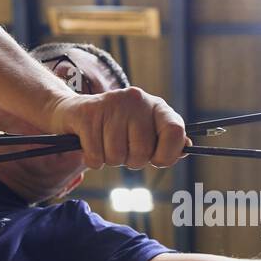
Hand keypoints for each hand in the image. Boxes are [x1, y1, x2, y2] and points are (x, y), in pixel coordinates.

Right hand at [48, 87, 187, 169]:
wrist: (74, 112)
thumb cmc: (116, 128)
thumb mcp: (144, 131)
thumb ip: (166, 141)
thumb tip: (186, 148)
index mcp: (156, 106)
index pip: (175, 131)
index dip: (168, 154)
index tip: (156, 159)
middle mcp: (137, 100)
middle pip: (142, 152)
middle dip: (131, 161)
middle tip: (123, 149)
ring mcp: (111, 104)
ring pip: (117, 156)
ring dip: (110, 160)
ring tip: (105, 145)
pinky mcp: (88, 114)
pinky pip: (96, 156)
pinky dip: (93, 160)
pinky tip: (91, 145)